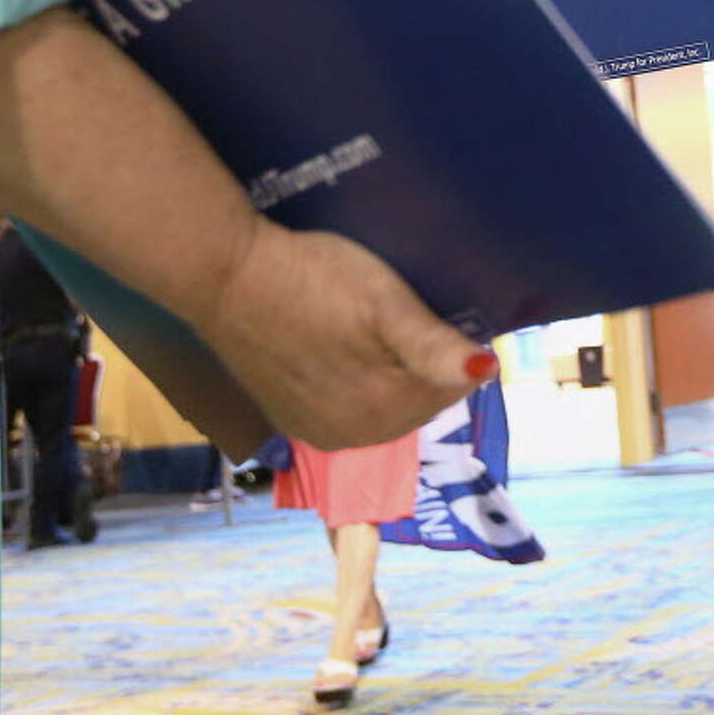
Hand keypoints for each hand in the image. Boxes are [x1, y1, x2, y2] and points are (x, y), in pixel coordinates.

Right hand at [198, 222, 496, 450]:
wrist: (226, 276)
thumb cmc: (313, 280)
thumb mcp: (384, 304)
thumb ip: (433, 347)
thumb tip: (488, 370)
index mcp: (384, 415)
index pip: (451, 390)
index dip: (454, 350)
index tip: (443, 313)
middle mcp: (353, 438)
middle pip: (418, 402)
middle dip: (425, 366)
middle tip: (411, 312)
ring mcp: (316, 432)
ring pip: (384, 406)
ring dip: (393, 375)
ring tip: (379, 326)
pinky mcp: (289, 417)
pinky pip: (346, 408)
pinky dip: (358, 383)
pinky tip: (347, 347)